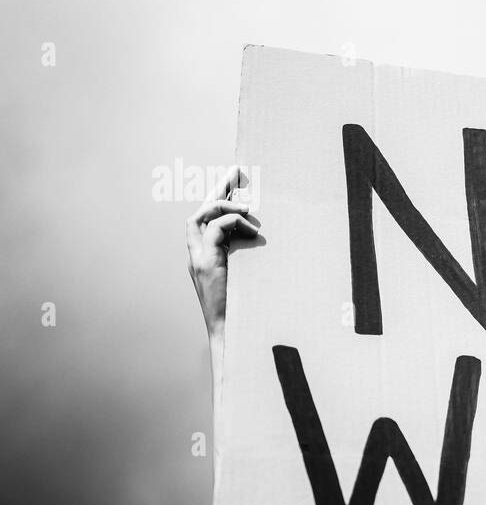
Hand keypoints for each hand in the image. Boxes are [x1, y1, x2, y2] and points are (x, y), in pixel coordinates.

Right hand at [186, 166, 259, 338]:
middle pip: (200, 211)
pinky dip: (230, 222)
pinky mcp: (205, 264)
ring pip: (200, 216)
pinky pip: (213, 230)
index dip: (220, 197)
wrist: (232, 334)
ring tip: (248, 205)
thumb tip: (269, 240)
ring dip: (223, 204)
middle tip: (236, 171)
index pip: (208, 218)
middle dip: (218, 189)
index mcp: (205, 256)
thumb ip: (250, 257)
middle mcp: (196, 254)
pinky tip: (249, 227)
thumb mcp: (249, 277)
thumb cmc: (246, 309)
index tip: (235, 180)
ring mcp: (197, 259)